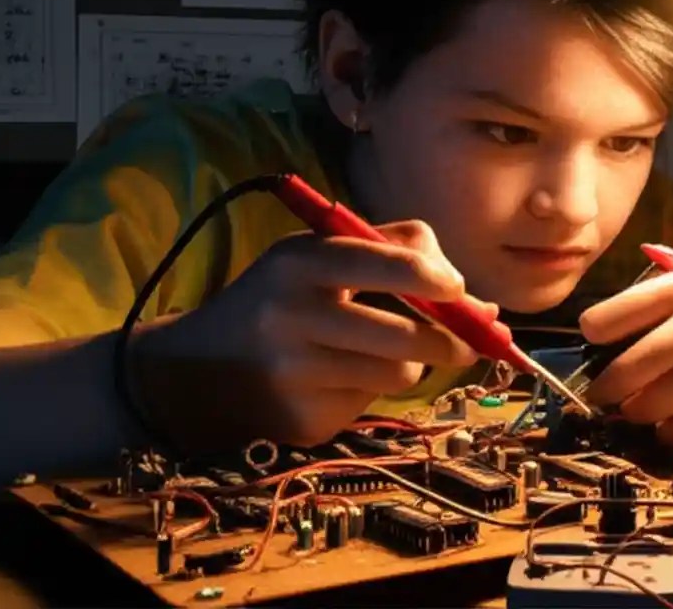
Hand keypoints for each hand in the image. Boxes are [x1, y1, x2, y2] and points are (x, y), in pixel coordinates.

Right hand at [132, 220, 491, 450]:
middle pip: (409, 334)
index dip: (437, 278)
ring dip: (408, 367)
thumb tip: (476, 300)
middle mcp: (292, 315)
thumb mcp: (316, 257)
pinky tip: (336, 382)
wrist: (195, 371)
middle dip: (450, 340)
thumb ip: (393, 254)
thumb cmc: (278, 301)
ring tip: (382, 356)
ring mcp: (295, 373)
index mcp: (298, 261)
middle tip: (463, 343)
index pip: (388, 263)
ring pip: (399, 375)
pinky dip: (369, 393)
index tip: (459, 290)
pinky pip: (371, 405)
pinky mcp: (303, 419)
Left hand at [579, 265, 672, 446]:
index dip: (594, 337)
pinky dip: (670, 434)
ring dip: (636, 414)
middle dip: (607, 390)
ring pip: (657, 404)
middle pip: (631, 368)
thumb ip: (639, 313)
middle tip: (602, 397)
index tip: (595, 348)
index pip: (608, 318)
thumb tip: (586, 354)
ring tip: (635, 410)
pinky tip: (668, 426)